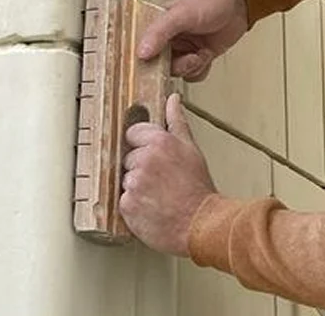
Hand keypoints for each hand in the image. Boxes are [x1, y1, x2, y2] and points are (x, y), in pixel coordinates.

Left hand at [119, 93, 216, 256]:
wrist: (202, 225)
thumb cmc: (198, 189)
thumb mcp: (191, 149)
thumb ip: (177, 122)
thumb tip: (173, 100)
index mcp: (159, 142)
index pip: (133, 133)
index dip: (142, 146)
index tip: (153, 158)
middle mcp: (144, 160)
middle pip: (128, 159)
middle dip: (140, 169)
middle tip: (161, 182)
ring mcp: (133, 183)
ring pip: (125, 180)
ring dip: (137, 188)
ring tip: (158, 196)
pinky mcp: (127, 205)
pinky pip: (123, 201)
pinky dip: (134, 206)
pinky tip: (151, 208)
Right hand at [138, 0, 247, 81]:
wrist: (239, 8)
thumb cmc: (210, 2)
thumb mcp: (180, 14)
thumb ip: (159, 31)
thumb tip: (142, 51)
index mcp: (156, 25)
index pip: (140, 47)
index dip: (143, 59)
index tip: (152, 66)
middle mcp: (166, 39)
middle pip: (158, 65)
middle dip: (175, 65)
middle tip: (188, 58)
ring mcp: (181, 50)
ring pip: (175, 72)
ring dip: (190, 67)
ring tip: (200, 54)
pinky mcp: (195, 58)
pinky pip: (191, 75)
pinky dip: (200, 70)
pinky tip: (205, 56)